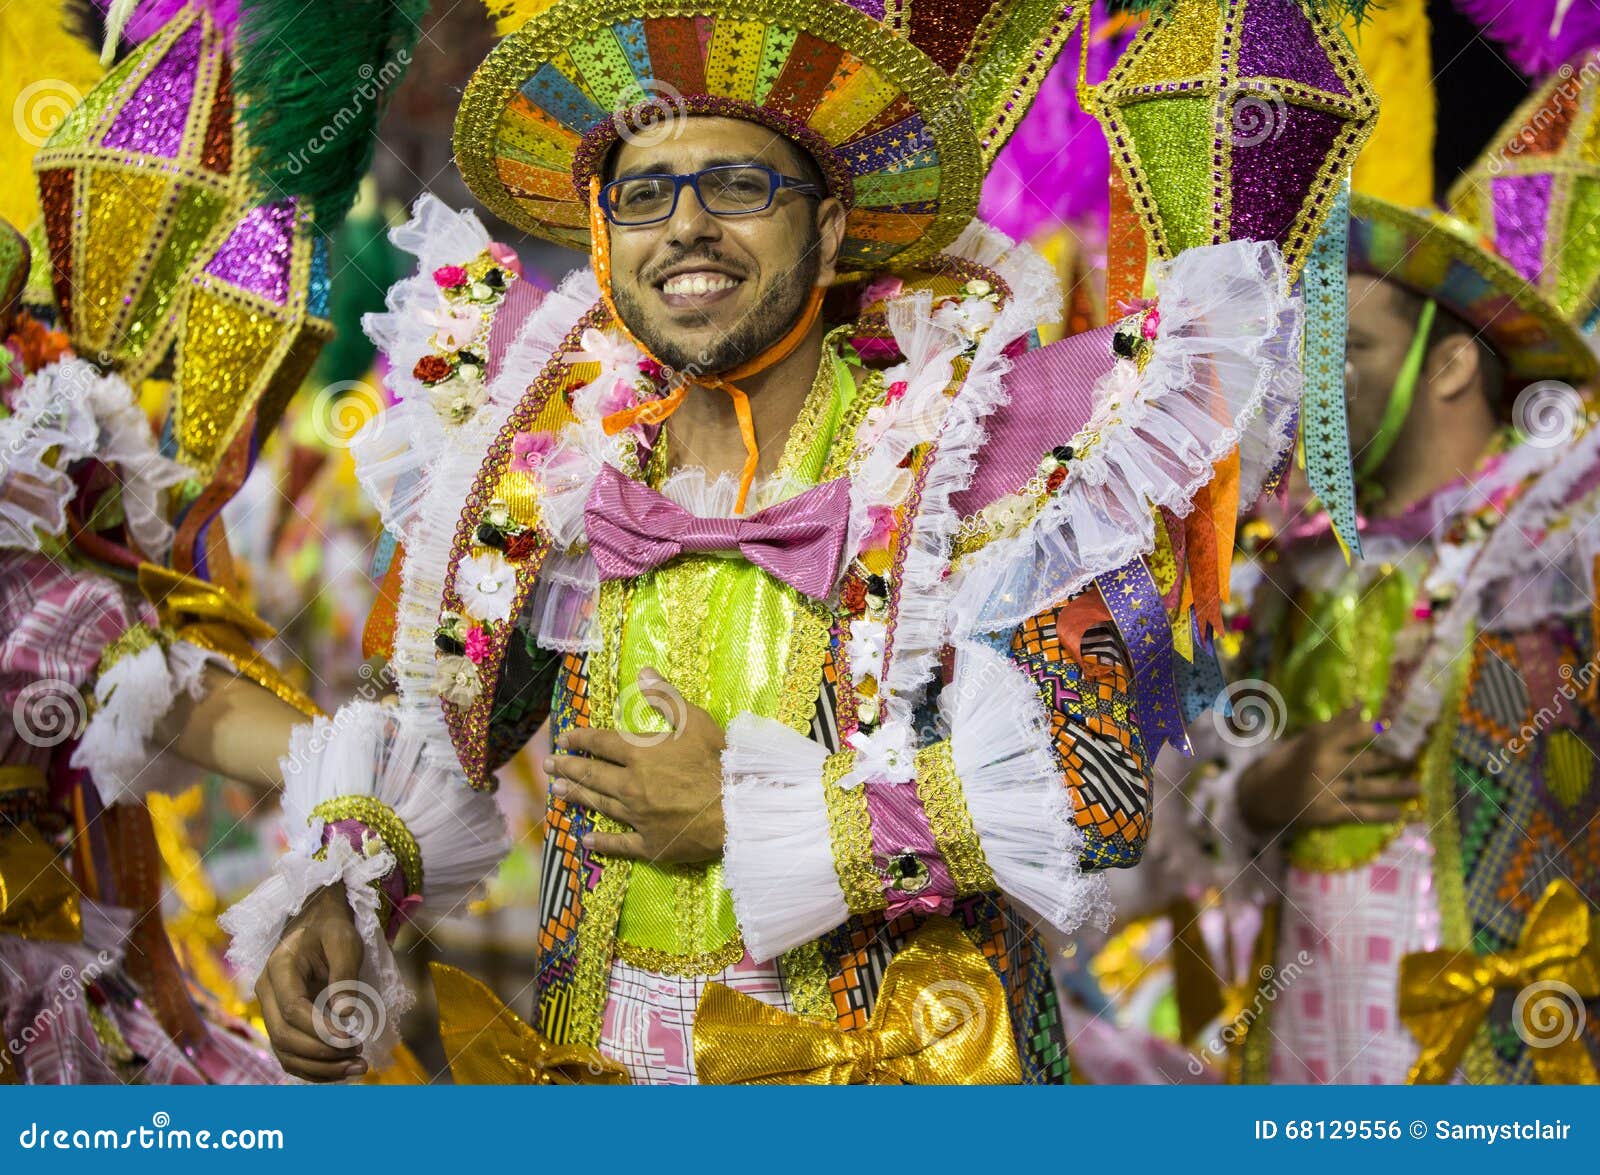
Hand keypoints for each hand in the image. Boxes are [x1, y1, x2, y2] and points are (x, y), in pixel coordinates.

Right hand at [254, 883, 369, 1082]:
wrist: (315, 922)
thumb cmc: (331, 930)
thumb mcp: (344, 941)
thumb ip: (344, 976)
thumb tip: (346, 1016)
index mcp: (279, 969)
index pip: (293, 1010)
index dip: (321, 1031)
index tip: (352, 1039)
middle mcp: (267, 993)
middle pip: (284, 1037)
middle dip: (322, 1054)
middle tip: (360, 1057)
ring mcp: (270, 1010)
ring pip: (284, 1052)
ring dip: (320, 1068)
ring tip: (358, 1068)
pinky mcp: (281, 1023)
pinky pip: (290, 1054)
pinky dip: (314, 1068)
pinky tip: (342, 1070)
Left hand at [544, 668, 725, 862]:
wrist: (739, 808)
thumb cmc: (719, 761)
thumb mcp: (695, 720)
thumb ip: (666, 697)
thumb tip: (643, 672)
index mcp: (641, 754)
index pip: (602, 743)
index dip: (581, 738)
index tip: (563, 738)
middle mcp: (632, 785)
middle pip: (592, 773)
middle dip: (568, 767)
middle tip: (548, 765)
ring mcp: (638, 817)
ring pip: (600, 804)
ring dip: (577, 795)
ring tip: (557, 791)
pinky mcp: (650, 843)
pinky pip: (620, 843)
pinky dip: (602, 841)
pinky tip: (585, 840)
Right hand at [1236, 707, 1416, 835]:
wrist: (1257, 797)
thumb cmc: (1279, 765)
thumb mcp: (1301, 741)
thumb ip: (1330, 729)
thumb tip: (1360, 708)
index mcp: (1316, 743)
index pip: (1351, 731)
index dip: (1376, 728)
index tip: (1397, 723)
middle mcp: (1325, 765)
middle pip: (1368, 760)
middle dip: (1395, 759)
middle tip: (1416, 755)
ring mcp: (1328, 791)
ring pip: (1369, 787)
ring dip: (1396, 788)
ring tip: (1418, 787)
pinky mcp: (1328, 813)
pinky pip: (1359, 813)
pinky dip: (1380, 814)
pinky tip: (1400, 814)